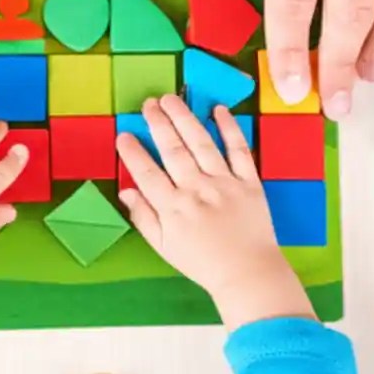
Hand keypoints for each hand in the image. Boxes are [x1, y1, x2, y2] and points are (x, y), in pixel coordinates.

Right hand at [116, 97, 313, 328]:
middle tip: (148, 103)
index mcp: (174, 209)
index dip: (133, 153)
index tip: (123, 134)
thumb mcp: (165, 247)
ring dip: (184, 118)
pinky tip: (218, 110)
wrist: (248, 273)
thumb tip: (126, 191)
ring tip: (171, 99)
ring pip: (201, 143)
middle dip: (158, 124)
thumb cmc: (202, 262)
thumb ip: (144, 217)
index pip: (147, 173)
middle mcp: (197, 191)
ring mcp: (225, 184)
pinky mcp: (250, 182)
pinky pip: (239, 150)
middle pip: (173, 150)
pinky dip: (229, 128)